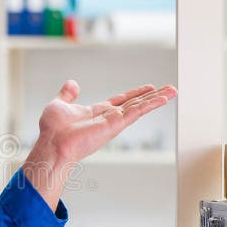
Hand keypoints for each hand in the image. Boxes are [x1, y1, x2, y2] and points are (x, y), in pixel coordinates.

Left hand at [23, 80, 176, 209]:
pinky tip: (164, 98)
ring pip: (140, 107)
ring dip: (157, 98)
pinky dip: (151, 104)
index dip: (134, 94)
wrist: (52, 143)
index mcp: (97, 113)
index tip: (148, 88)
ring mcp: (114, 122)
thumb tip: (72, 83)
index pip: (120, 101)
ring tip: (174, 91)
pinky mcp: (116, 124)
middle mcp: (108, 118)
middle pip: (135, 104)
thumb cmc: (52, 130)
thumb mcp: (59, 105)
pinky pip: (137, 111)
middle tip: (169, 89)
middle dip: (152, 96)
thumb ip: (67, 94)